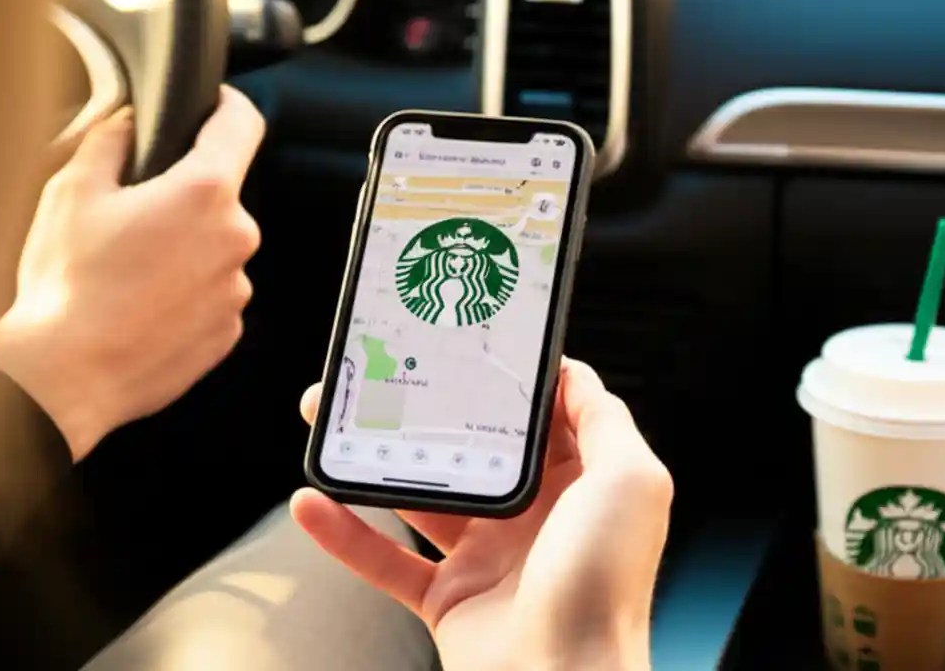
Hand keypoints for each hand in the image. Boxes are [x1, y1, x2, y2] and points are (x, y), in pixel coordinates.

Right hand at [0, 86, 264, 460]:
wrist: (65, 377)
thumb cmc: (67, 287)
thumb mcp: (73, 192)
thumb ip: (110, 141)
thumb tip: (128, 122)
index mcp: (205, 192)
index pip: (242, 124)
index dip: (226, 106)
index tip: (213, 106)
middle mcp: (235, 237)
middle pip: (220, 196)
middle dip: (181, 197)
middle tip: (129, 217)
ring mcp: (236, 289)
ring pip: (214, 249)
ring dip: (182, 250)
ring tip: (127, 273)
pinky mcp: (228, 331)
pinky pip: (211, 294)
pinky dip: (184, 293)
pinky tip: (139, 306)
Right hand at [291, 359, 672, 670]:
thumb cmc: (604, 585)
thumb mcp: (632, 480)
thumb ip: (603, 419)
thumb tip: (572, 372)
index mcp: (577, 484)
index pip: (535, 418)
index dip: (500, 382)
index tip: (460, 346)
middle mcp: (533, 516)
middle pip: (465, 447)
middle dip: (420, 412)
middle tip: (377, 377)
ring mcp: (488, 557)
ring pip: (418, 496)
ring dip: (371, 461)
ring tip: (329, 423)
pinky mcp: (449, 599)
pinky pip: (386, 561)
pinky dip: (345, 535)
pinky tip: (313, 503)